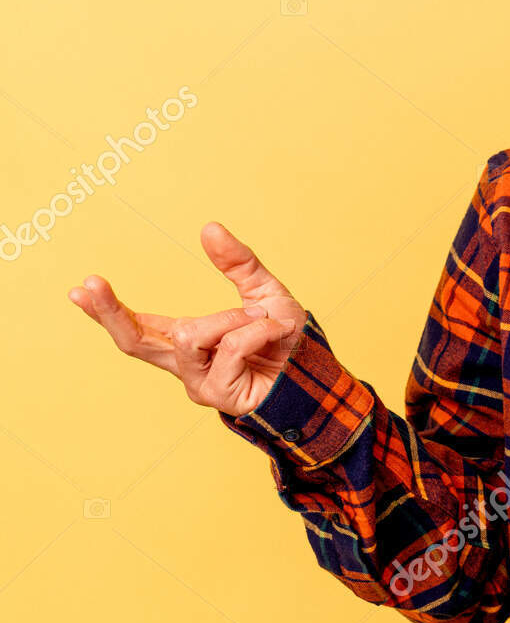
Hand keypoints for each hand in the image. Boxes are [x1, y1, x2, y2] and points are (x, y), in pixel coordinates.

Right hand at [68, 222, 309, 416]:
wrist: (317, 377)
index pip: (138, 326)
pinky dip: (256, 331)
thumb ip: (237, 263)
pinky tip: (274, 335)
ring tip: (262, 322)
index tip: (79, 288)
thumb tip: (209, 227)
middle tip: (91, 283)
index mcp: (188, 339)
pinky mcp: (218, 395)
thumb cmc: (287, 342)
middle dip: (111, 311)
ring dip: (232, 318)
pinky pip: (230, 348)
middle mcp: (187, 363)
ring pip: (193, 336)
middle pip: (133, 342)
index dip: (107, 309)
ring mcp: (199, 382)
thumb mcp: (264, 292)